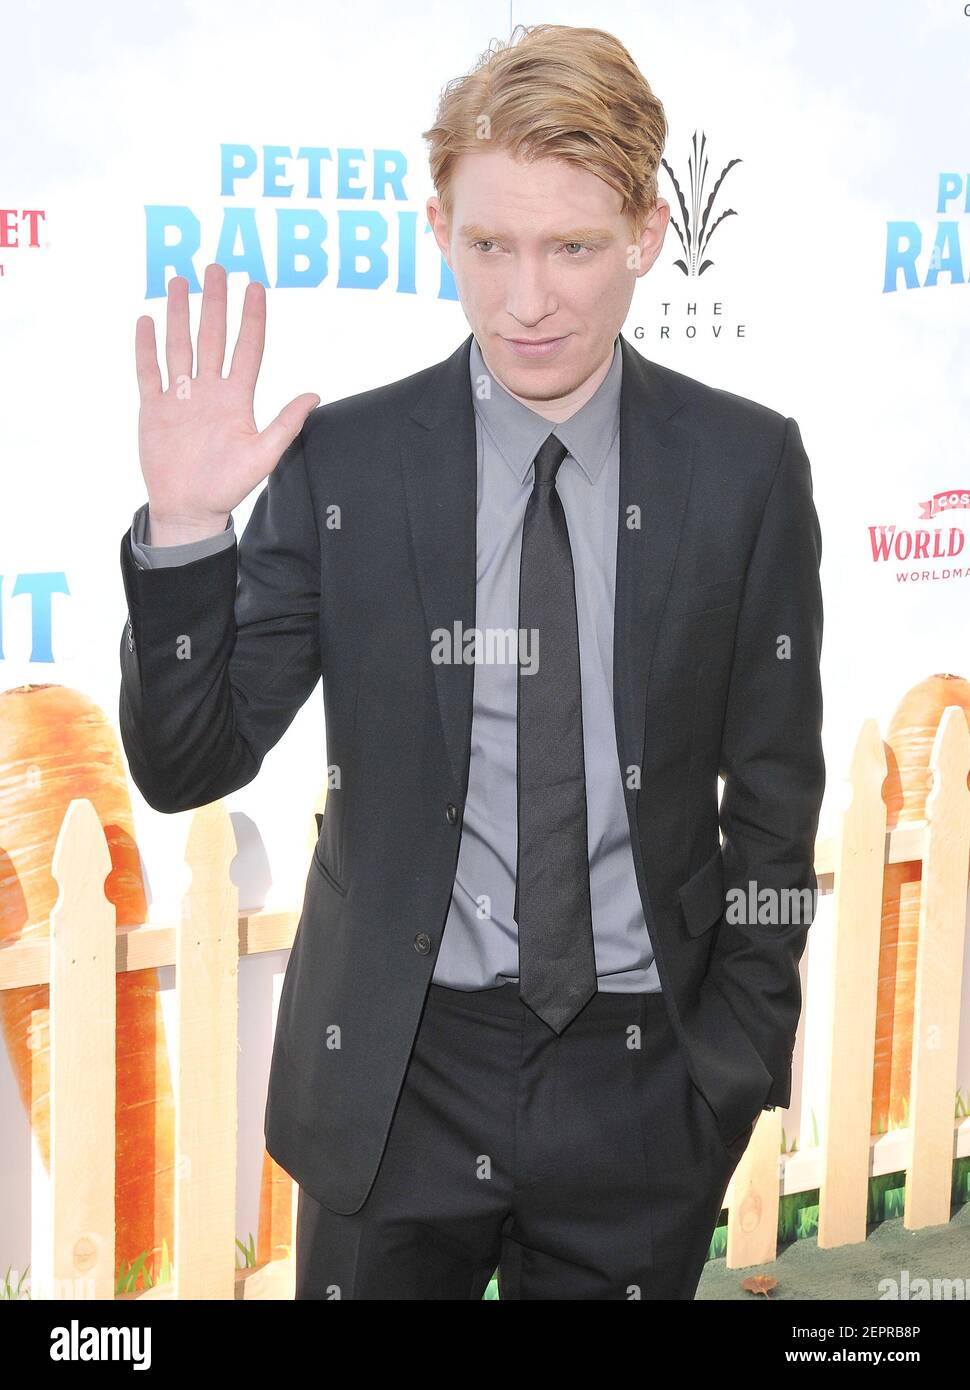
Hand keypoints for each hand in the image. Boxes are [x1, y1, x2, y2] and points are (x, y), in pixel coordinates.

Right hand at [135, 263, 319, 537]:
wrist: (190, 509)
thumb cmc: (228, 486)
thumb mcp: (262, 456)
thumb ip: (285, 424)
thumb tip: (315, 395)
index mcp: (236, 398)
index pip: (247, 348)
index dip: (252, 317)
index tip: (255, 286)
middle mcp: (209, 390)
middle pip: (212, 337)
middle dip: (214, 302)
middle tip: (215, 267)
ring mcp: (180, 397)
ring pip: (180, 345)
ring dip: (178, 313)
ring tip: (178, 281)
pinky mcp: (153, 408)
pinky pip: (148, 371)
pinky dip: (146, 347)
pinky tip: (147, 321)